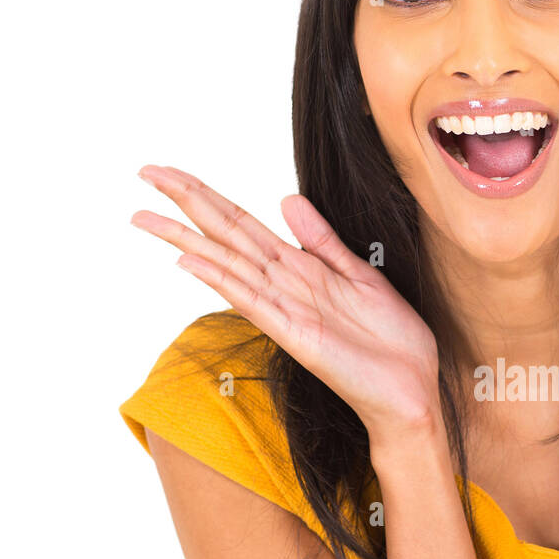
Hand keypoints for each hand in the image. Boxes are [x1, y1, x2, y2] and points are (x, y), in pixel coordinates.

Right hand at [131, 166, 441, 438]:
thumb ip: (322, 239)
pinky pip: (253, 302)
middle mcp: (284, 286)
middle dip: (186, 204)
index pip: (242, 223)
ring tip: (146, 216)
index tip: (169, 171)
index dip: (207, 196)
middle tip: (144, 174)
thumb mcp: (359, 273)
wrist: (414, 386)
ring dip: (187, 240)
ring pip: (228, 265)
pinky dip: (222, 281)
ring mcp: (286, 311)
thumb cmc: (391, 338)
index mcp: (300, 268)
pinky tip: (191, 262)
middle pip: (226, 236)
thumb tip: (286, 198)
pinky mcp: (296, 336)